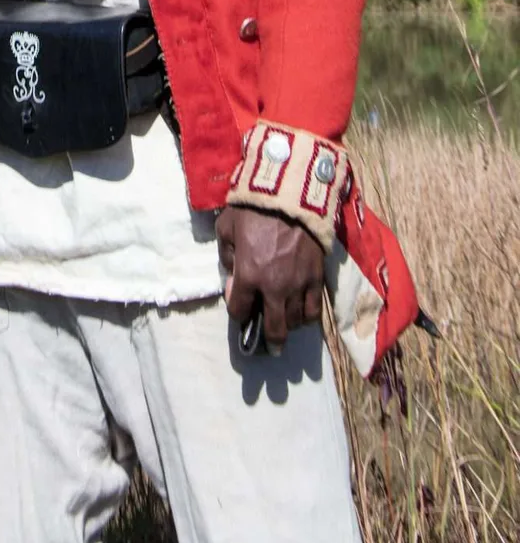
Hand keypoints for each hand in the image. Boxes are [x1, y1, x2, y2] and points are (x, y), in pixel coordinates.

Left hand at [216, 204, 324, 354]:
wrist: (291, 194)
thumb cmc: (254, 209)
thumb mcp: (227, 227)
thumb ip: (227, 256)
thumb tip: (234, 278)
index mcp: (249, 275)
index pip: (240, 310)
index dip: (238, 312)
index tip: (240, 308)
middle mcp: (274, 287)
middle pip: (274, 329)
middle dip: (270, 341)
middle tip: (269, 348)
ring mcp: (298, 285)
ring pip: (295, 322)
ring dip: (288, 326)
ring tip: (285, 325)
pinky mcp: (317, 278)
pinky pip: (314, 310)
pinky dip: (308, 318)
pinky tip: (303, 316)